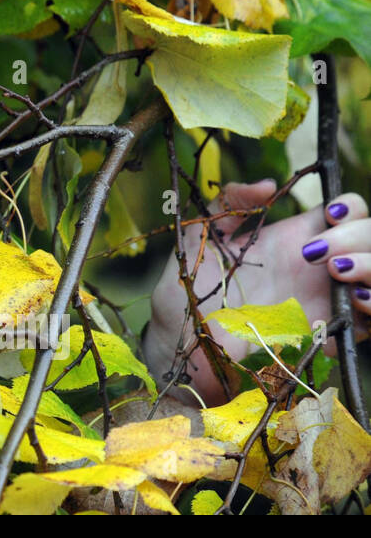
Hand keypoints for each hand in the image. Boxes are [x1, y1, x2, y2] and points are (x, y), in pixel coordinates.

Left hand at [145, 179, 370, 405]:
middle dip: (362, 237)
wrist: (184, 352)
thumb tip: (268, 184)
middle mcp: (318, 269)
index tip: (329, 215)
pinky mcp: (331, 337)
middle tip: (322, 256)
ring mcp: (329, 302)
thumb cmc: (186, 296)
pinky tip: (352, 300)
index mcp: (292, 241)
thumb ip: (227, 203)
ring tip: (339, 275)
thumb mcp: (198, 240)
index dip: (349, 208)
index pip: (346, 212)